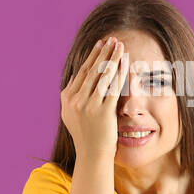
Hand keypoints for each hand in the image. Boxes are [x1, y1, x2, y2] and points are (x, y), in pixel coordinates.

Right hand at [59, 36, 128, 160]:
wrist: (92, 154)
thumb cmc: (87, 135)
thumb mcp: (72, 114)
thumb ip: (74, 96)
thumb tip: (76, 77)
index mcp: (67, 98)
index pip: (82, 71)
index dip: (92, 57)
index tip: (100, 45)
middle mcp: (75, 100)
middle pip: (92, 70)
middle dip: (103, 53)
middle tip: (112, 39)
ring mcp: (88, 105)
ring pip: (103, 76)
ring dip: (112, 59)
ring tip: (120, 46)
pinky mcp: (102, 112)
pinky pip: (113, 88)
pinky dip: (120, 73)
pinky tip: (125, 62)